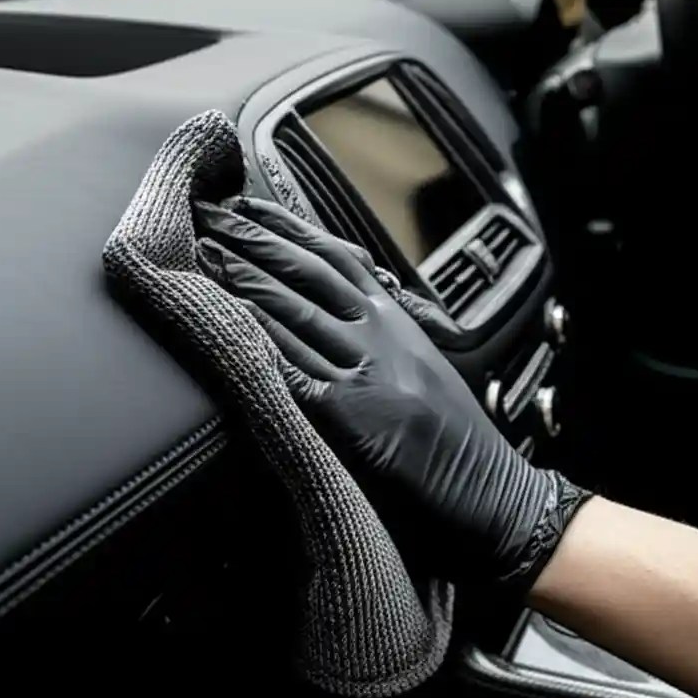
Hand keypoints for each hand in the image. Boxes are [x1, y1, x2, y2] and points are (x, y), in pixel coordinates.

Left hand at [193, 198, 590, 587]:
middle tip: (212, 217)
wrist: (489, 491)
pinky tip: (231, 323)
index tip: (251, 206)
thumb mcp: (424, 367)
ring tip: (208, 257)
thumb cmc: (458, 438)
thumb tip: (341, 313)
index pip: (337, 258)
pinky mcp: (351, 417)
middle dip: (255, 242)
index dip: (289, 227)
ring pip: (296, 315)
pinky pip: (295, 373)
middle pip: (309, 275)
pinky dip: (261, 345)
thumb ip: (385, 335)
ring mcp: (366, 374)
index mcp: (398, 321)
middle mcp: (382, 337)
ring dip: (246, 283)